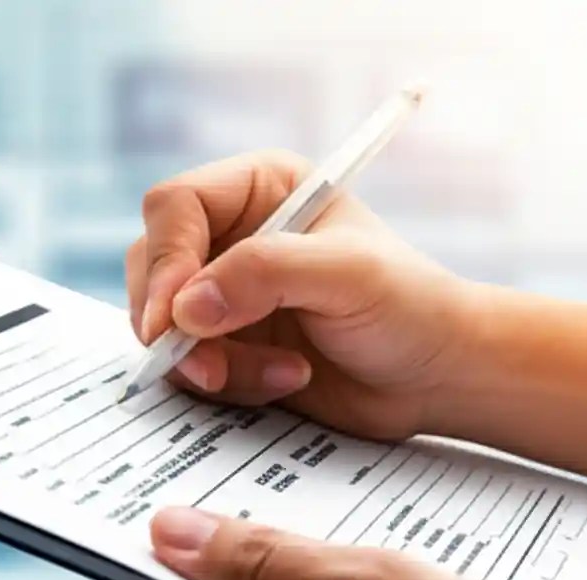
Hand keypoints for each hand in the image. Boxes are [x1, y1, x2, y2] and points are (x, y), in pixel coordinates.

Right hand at [124, 150, 480, 439]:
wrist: (435, 375)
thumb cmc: (409, 307)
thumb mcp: (347, 276)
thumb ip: (265, 275)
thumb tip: (185, 308)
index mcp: (259, 188)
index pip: (174, 207)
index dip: (166, 260)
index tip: (174, 319)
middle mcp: (231, 234)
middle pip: (151, 265)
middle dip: (175, 324)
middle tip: (211, 366)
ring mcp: (222, 292)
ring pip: (161, 324)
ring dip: (210, 362)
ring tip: (284, 373)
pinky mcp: (224, 344)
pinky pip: (186, 365)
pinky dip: (227, 384)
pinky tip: (288, 380)